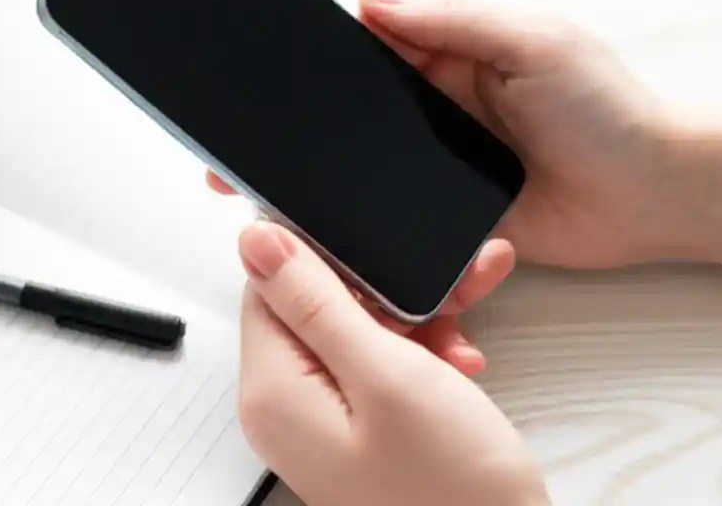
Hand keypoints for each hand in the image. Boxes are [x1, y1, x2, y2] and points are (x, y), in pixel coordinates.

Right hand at [209, 0, 677, 268]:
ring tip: (265, 197)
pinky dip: (366, 227)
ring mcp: (441, 165)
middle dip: (297, 128)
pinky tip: (329, 237)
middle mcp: (437, 105)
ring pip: (363, 168)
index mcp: (449, 51)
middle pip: (350, 112)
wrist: (659, 196)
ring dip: (322, 181)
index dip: (313, 58)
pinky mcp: (452, 219)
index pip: (365, 46)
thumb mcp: (533, 42)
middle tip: (239, 153)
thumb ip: (452, 19)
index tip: (262, 72)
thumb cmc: (608, 108)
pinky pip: (397, 220)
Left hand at [237, 221, 549, 505]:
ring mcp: (321, 423)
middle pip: (317, 306)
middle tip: (449, 289)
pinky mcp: (356, 433)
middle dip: (385, 291)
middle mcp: (285, 408)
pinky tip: (458, 363)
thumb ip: (316, 302)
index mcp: (273, 390)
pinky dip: (418, 357)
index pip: (270, 284)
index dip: (328, 258)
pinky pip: (374, 368)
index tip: (384, 255)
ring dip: (414, 321)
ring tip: (463, 331)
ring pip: (355, 333)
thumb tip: (258, 240)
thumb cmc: (451, 490)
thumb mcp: (387, 375)